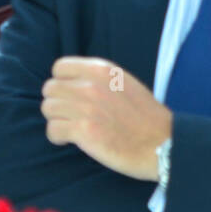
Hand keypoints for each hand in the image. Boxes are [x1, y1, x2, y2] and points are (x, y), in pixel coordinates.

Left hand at [41, 57, 171, 180]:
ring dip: (57, 120)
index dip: (61, 82)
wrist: (162, 143)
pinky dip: (58, 137)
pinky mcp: (84, 131)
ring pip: (48, 109)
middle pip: (50, 88)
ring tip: (70, 128)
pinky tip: (70, 140)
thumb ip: (98, 78)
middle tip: (69, 115)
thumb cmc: (145, 117)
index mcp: (102, 70)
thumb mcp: (124, 82)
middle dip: (57, 103)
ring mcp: (86, 107)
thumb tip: (72, 82)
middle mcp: (91, 85)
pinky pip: (52, 130)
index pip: (60, 67)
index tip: (69, 96)